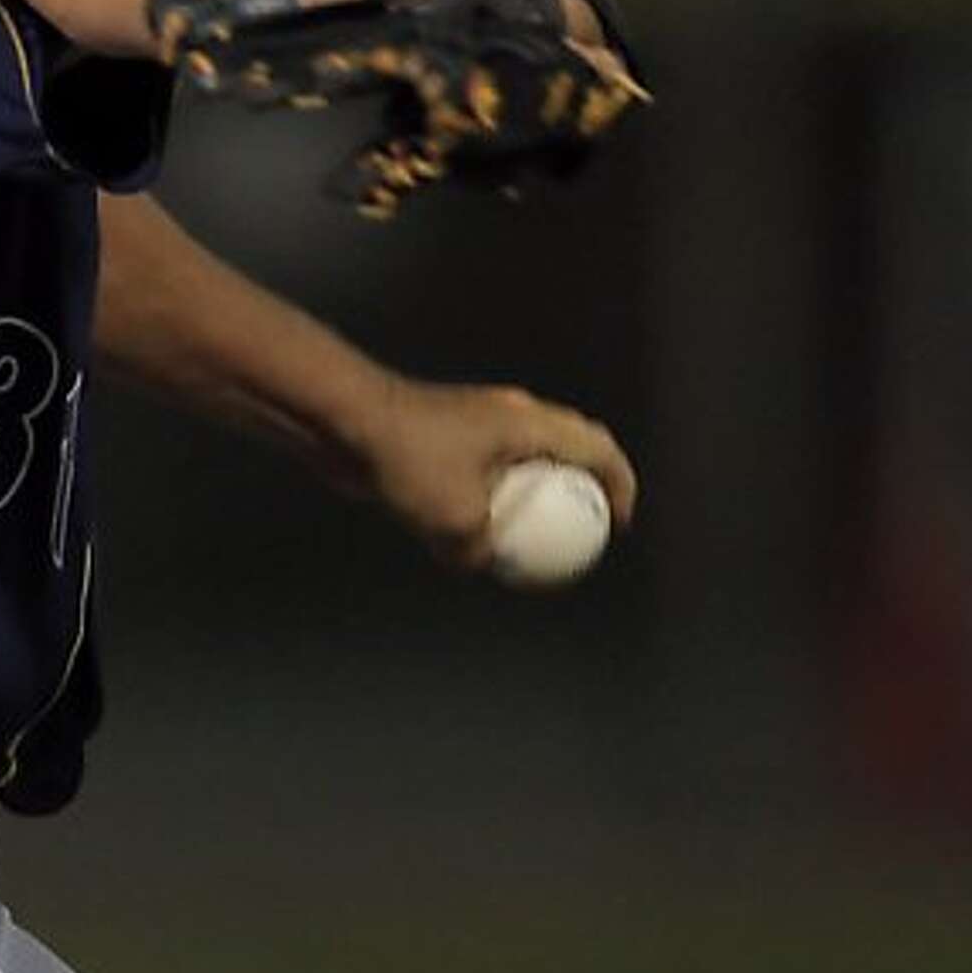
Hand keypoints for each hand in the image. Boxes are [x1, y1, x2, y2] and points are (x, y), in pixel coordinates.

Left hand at [355, 376, 638, 567]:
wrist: (350, 418)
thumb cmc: (410, 460)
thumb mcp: (454, 521)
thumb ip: (478, 547)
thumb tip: (480, 559)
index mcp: (531, 424)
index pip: (599, 448)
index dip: (621, 485)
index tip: (619, 522)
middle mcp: (512, 412)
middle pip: (570, 443)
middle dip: (585, 482)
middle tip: (586, 522)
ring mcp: (479, 416)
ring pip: (526, 452)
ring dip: (536, 485)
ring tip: (535, 528)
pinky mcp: (447, 427)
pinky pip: (487, 460)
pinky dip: (495, 486)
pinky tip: (477, 522)